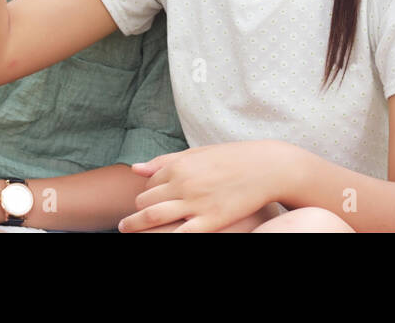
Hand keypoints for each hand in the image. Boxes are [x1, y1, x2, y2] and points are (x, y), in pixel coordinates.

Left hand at [119, 141, 291, 232]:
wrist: (267, 168)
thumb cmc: (233, 158)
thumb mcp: (198, 154)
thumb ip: (165, 161)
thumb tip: (136, 169)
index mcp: (179, 165)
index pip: (149, 184)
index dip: (147, 195)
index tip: (150, 202)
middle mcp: (182, 183)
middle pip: (146, 201)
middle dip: (138, 212)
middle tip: (135, 221)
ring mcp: (195, 203)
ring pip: (152, 217)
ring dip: (135, 226)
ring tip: (126, 232)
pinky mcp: (210, 221)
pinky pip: (179, 235)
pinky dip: (165, 238)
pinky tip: (159, 240)